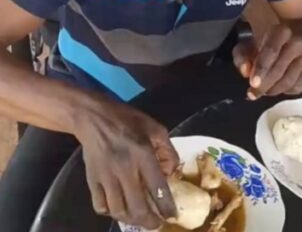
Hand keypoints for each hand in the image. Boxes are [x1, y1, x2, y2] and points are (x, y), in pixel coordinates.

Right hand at [74, 99, 178, 227]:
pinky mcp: (91, 180)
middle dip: (149, 220)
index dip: (166, 206)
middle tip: (157, 224)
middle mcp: (124, 168)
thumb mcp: (156, 129)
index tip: (172, 215)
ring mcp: (105, 176)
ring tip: (141, 220)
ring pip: (118, 210)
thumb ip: (168, 151)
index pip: (157, 187)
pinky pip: (100, 205)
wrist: (93, 118)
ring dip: (131, 220)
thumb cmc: (128, 121)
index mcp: (142, 154)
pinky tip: (120, 210)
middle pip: (137, 205)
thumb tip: (171, 173)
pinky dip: (111, 212)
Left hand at [234, 23, 301, 98]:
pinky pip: (297, 88)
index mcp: (281, 32)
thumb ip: (242, 56)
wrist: (301, 41)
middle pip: (280, 69)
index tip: (253, 83)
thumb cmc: (270, 45)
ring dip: (273, 90)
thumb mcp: (251, 45)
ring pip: (289, 82)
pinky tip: (277, 87)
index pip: (271, 50)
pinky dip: (284, 92)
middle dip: (265, 85)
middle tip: (253, 94)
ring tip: (264, 90)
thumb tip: (245, 72)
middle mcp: (297, 44)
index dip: (262, 68)